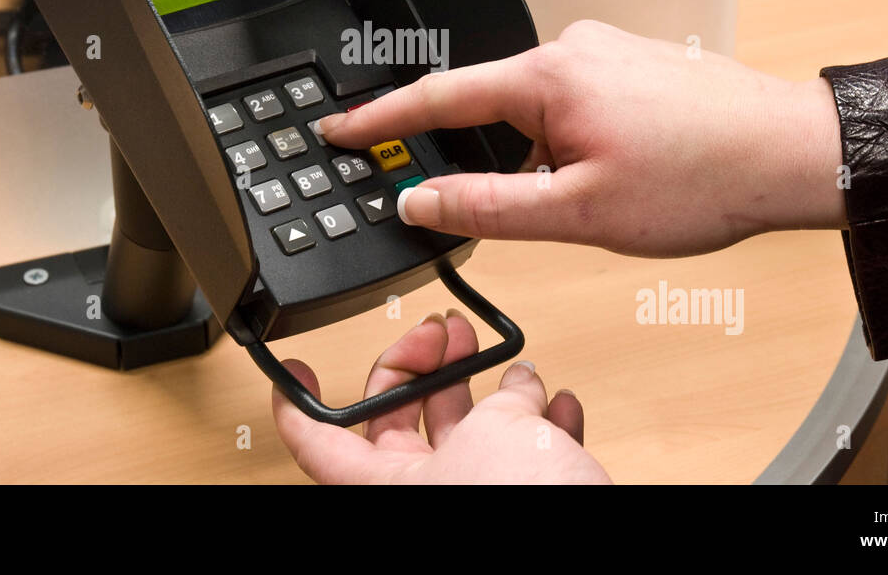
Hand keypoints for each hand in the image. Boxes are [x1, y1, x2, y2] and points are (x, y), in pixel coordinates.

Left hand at [271, 311, 611, 482]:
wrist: (593, 555)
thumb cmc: (523, 506)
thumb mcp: (498, 428)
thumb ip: (500, 394)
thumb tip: (519, 382)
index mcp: (385, 482)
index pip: (316, 439)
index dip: (296, 399)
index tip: (295, 366)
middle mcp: (421, 494)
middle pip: (399, 421)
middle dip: (423, 368)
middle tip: (443, 334)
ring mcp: (469, 498)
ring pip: (466, 435)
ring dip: (491, 391)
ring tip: (513, 365)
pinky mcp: (518, 502)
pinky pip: (518, 458)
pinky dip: (540, 426)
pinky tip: (557, 404)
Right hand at [319, 20, 845, 255]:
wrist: (793, 152)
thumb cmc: (703, 176)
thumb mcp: (579, 211)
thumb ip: (488, 208)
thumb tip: (422, 201)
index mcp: (547, 76)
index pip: (437, 97)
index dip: (377, 118)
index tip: (336, 126)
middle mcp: (572, 49)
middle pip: (489, 108)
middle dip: (488, 163)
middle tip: (518, 209)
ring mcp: (605, 52)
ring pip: (535, 113)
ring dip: (540, 160)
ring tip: (601, 199)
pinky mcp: (631, 65)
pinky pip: (573, 104)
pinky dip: (570, 144)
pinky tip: (615, 178)